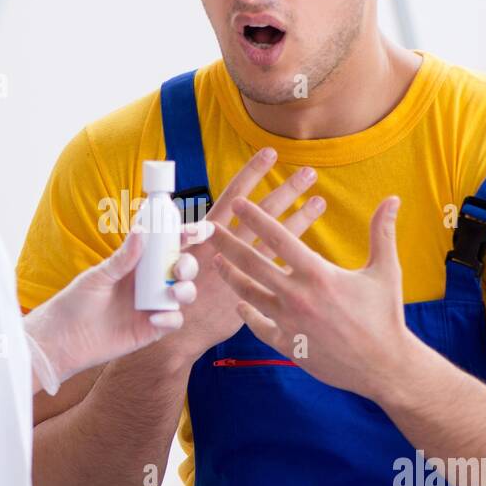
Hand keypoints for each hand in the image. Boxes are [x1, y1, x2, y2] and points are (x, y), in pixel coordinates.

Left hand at [22, 220, 208, 388]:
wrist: (63, 340)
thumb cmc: (75, 303)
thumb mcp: (98, 276)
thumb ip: (123, 258)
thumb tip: (142, 230)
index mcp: (136, 265)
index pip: (165, 247)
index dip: (183, 238)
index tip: (194, 231)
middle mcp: (148, 284)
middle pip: (181, 269)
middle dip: (188, 265)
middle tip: (178, 268)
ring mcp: (152, 306)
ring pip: (183, 294)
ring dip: (186, 290)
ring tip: (173, 292)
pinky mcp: (151, 329)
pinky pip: (172, 322)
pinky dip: (171, 318)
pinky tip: (155, 318)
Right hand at [161, 146, 326, 364]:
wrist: (171, 332)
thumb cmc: (165, 290)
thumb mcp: (170, 255)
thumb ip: (189, 235)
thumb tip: (201, 216)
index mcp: (204, 233)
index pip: (233, 196)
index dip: (252, 174)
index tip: (271, 153)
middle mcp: (226, 248)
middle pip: (263, 214)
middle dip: (286, 191)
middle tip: (309, 172)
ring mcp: (242, 271)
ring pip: (277, 240)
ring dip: (299, 219)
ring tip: (320, 200)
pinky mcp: (252, 293)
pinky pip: (280, 272)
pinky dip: (297, 260)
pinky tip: (317, 252)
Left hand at [209, 193, 420, 400]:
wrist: (383, 367)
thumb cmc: (385, 316)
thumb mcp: (386, 271)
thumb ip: (382, 233)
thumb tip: (393, 199)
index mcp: (318, 275)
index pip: (279, 238)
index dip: (256, 218)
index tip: (239, 203)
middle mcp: (297, 297)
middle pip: (252, 264)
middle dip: (227, 243)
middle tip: (208, 229)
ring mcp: (288, 322)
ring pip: (248, 294)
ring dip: (230, 275)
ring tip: (216, 262)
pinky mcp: (286, 344)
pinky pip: (258, 325)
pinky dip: (246, 312)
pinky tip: (239, 304)